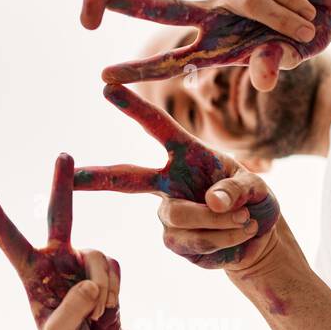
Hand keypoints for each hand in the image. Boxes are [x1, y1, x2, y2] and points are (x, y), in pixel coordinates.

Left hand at [0, 154, 123, 329]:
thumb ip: (70, 313)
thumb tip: (89, 284)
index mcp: (30, 272)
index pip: (9, 240)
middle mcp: (56, 259)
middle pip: (60, 214)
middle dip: (63, 184)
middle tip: (64, 154)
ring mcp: (82, 261)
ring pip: (95, 256)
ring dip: (99, 290)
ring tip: (93, 316)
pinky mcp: (106, 269)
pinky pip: (112, 268)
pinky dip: (112, 292)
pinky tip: (105, 310)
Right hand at [74, 85, 278, 267]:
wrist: (259, 242)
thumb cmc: (255, 202)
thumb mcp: (257, 188)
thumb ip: (237, 188)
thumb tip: (213, 201)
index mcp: (186, 155)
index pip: (156, 126)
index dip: (133, 107)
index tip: (107, 87)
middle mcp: (169, 182)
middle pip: (127, 178)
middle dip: (97, 177)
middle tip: (71, 176)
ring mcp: (168, 213)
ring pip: (179, 216)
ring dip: (218, 221)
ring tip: (245, 221)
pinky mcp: (174, 241)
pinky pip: (192, 241)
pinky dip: (222, 240)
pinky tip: (236, 237)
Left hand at [101, 0, 330, 90]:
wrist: (329, 3)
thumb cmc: (301, 37)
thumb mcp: (289, 57)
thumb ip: (273, 64)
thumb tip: (263, 77)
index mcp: (212, 46)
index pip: (168, 60)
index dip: (138, 69)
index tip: (104, 78)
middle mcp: (211, 14)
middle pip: (166, 8)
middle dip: (134, 4)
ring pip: (240, 0)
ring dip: (276, 15)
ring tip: (303, 26)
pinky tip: (302, 4)